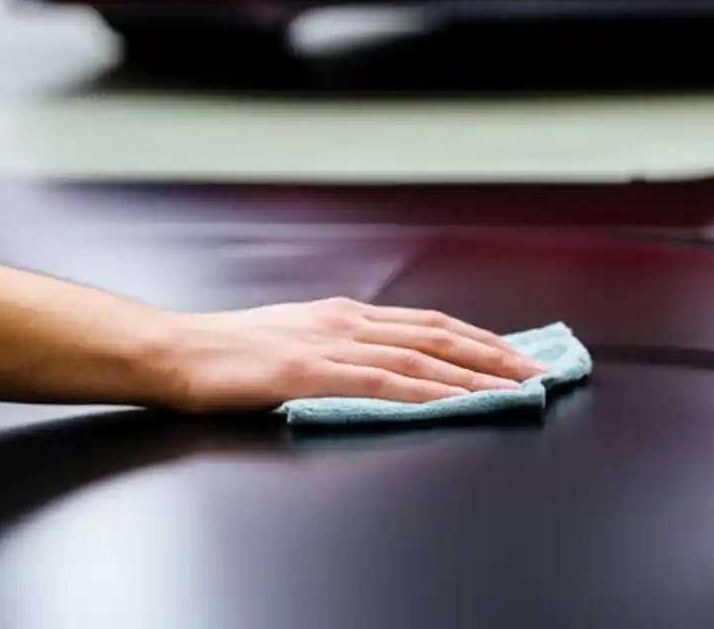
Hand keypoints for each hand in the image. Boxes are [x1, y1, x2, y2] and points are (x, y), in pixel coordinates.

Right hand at [157, 298, 547, 412]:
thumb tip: (383, 363)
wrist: (177, 351)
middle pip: (441, 335)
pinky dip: (424, 391)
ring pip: (421, 357)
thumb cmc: (229, 350)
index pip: (432, 324)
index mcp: (348, 314)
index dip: (480, 339)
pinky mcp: (312, 371)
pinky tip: (452, 400)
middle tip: (537, 371)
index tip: (515, 354)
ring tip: (512, 388)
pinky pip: (380, 382)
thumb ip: (343, 347)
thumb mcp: (299, 338)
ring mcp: (333, 344)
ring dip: (473, 374)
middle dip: (496, 354)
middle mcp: (350, 321)